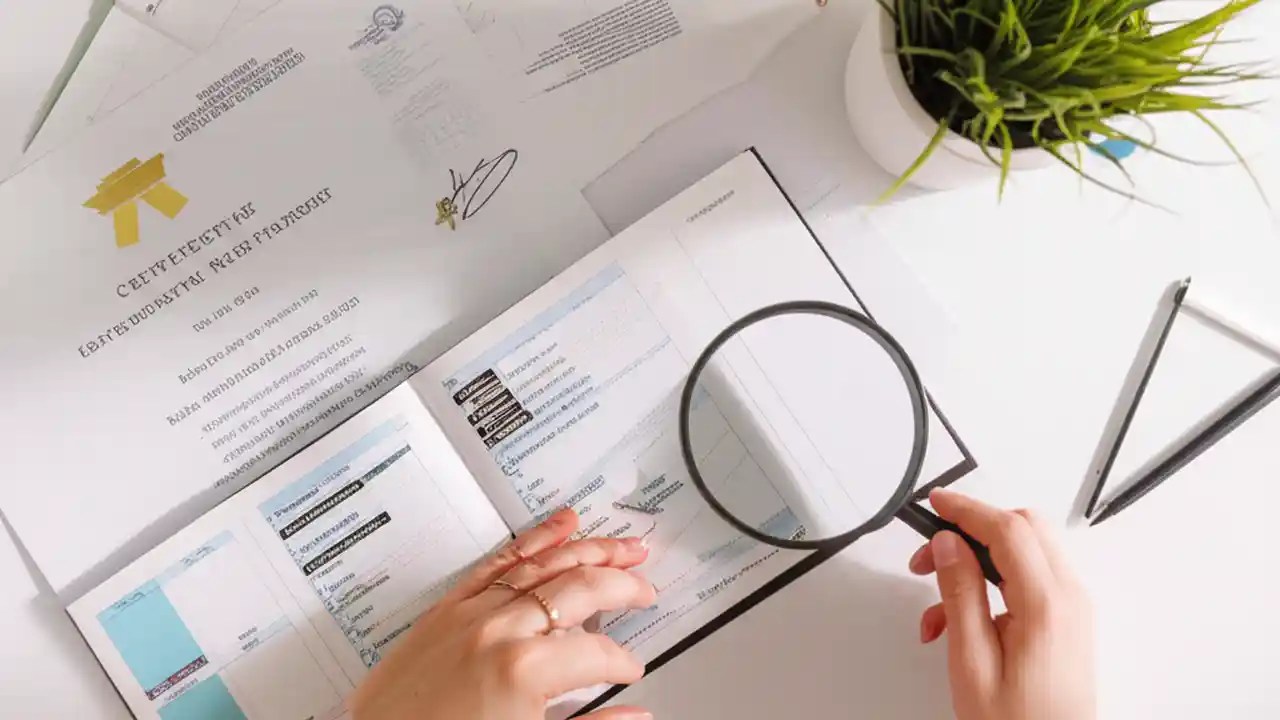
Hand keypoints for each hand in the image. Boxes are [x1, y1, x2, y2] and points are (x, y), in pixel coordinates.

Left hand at [351, 508, 655, 719]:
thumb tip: (634, 715)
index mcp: (524, 668)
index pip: (598, 653)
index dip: (623, 661)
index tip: (631, 669)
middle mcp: (500, 628)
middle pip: (580, 590)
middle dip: (623, 584)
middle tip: (647, 586)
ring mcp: (471, 613)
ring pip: (544, 565)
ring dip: (590, 550)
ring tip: (621, 544)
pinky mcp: (446, 610)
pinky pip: (498, 562)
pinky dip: (533, 540)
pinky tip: (557, 529)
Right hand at [909, 489, 1094, 719]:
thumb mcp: (971, 662)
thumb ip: (960, 596)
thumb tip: (947, 545)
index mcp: (1047, 606)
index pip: (1008, 530)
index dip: (967, 509)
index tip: (935, 502)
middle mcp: (1070, 599)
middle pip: (1024, 528)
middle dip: (972, 530)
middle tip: (928, 554)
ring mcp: (1073, 609)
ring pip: (1026, 552)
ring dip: (978, 562)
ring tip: (936, 604)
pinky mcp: (1068, 621)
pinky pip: (1029, 580)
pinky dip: (993, 584)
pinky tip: (958, 620)